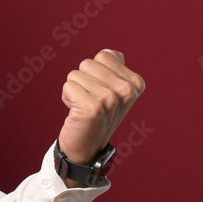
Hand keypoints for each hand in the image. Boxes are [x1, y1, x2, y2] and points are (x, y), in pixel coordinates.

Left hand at [58, 49, 145, 166]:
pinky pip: (68, 86)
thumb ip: (114, 69)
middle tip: (90, 100)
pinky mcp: (92, 108)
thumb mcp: (113, 90)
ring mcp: (110, 99)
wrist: (88, 147)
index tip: (100, 92)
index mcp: (135, 83)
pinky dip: (67, 97)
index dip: (95, 73)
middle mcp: (126, 90)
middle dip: (82, 80)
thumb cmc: (98, 114)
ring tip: (84, 107)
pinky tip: (76, 112)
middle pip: (87, 63)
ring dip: (74, 89)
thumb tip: (114, 54)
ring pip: (75, 74)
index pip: (104, 56)